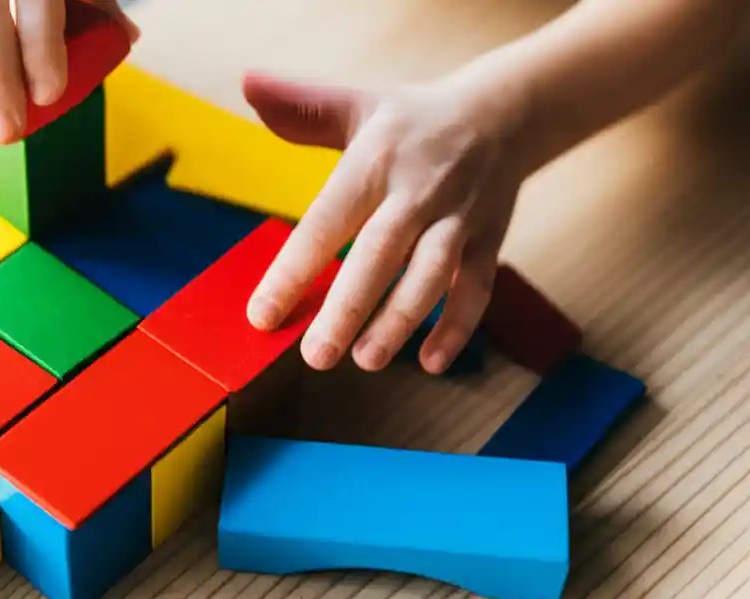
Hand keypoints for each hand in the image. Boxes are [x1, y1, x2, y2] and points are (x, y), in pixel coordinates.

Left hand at [244, 72, 528, 373]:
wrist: (503, 114)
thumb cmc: (410, 121)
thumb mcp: (355, 104)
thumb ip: (300, 108)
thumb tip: (247, 83)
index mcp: (376, 160)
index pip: (327, 221)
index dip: (294, 270)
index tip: (262, 315)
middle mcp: (418, 190)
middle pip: (381, 254)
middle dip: (349, 308)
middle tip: (316, 356)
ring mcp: (458, 218)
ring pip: (432, 275)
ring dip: (401, 321)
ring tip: (366, 361)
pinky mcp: (489, 240)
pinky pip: (477, 290)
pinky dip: (458, 327)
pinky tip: (430, 363)